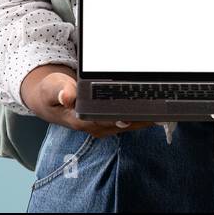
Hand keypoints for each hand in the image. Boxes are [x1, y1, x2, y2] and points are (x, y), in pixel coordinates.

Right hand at [23, 66, 157, 138]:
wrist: (48, 99)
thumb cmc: (50, 92)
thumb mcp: (51, 88)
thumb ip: (60, 91)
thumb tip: (68, 96)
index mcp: (81, 120)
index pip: (108, 120)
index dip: (124, 117)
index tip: (141, 111)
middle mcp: (95, 126)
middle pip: (124, 123)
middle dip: (142, 115)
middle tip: (161, 106)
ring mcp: (103, 125)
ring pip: (129, 123)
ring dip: (145, 116)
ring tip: (164, 107)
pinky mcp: (110, 121)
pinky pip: (129, 119)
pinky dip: (142, 114)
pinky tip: (156, 107)